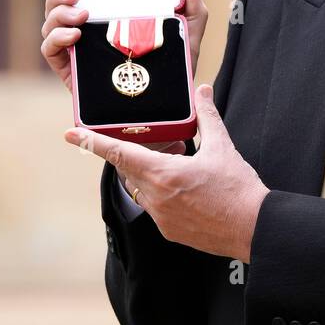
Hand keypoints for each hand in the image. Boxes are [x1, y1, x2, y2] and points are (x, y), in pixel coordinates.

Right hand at [42, 0, 209, 173]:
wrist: (163, 110)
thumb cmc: (172, 70)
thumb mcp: (186, 37)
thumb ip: (192, 10)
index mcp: (108, 13)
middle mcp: (87, 28)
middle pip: (58, 2)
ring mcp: (76, 49)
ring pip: (50, 22)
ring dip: (58, 13)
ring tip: (81, 15)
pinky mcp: (69, 70)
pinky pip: (49, 49)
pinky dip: (56, 39)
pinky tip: (74, 36)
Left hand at [64, 84, 268, 260]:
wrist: (254, 229)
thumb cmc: (238, 190)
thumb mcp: (223, 148)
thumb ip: (207, 117)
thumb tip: (202, 91)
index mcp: (163, 173)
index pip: (118, 153)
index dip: (91, 142)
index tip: (70, 134)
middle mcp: (155, 197)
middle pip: (130, 170)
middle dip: (136, 157)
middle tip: (155, 147)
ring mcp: (161, 218)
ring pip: (143, 189)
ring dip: (152, 176)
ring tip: (180, 169)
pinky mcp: (170, 232)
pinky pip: (156, 208)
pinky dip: (164, 196)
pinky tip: (188, 193)